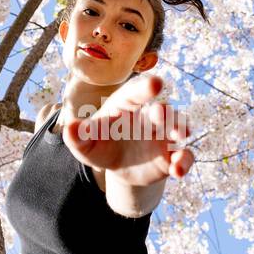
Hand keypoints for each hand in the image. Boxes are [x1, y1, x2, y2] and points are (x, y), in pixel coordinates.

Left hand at [61, 73, 194, 187]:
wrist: (119, 167)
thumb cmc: (101, 146)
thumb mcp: (86, 146)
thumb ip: (78, 137)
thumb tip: (69, 128)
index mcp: (126, 107)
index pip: (134, 94)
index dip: (144, 88)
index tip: (155, 83)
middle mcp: (148, 117)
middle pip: (160, 110)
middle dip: (163, 111)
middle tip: (160, 113)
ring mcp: (163, 136)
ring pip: (177, 128)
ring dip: (180, 129)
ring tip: (179, 135)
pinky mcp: (171, 156)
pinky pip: (184, 156)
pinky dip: (184, 162)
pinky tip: (177, 171)